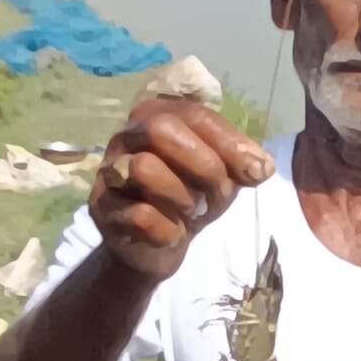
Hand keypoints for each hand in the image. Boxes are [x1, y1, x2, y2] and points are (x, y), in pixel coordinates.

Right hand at [91, 98, 273, 280]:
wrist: (154, 245)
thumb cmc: (189, 198)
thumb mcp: (223, 177)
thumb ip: (241, 164)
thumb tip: (260, 167)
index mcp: (158, 116)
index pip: (196, 115)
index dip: (230, 143)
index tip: (259, 173)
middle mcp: (127, 136)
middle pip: (161, 128)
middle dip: (203, 164)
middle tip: (220, 192)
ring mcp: (108, 170)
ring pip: (143, 167)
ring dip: (182, 198)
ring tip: (191, 214)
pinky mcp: (100, 208)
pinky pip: (139, 214)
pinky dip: (167, 230)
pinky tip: (171, 234)